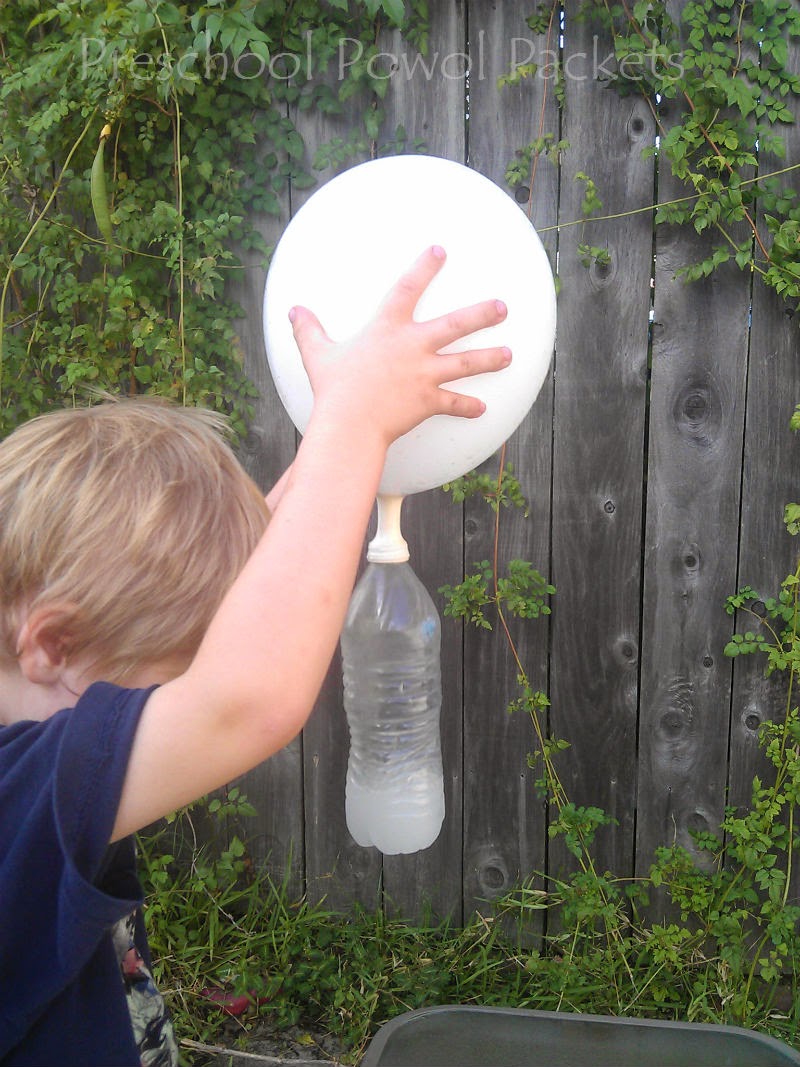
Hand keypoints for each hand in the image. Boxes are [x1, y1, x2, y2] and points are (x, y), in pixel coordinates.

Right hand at [288, 246, 510, 447]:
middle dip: (482, 314)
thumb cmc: (333, 389)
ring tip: (508, 355)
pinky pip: (453, 404)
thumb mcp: (317, 354)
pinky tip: (482, 408)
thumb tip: (293, 311)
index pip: (409, 288)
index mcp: (387, 329)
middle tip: (502, 308)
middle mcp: (413, 346)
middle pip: (456, 324)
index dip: (425, 267)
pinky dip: (468, 407)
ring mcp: (425, 374)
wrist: (349, 422)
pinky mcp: (428, 401)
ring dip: (490, 358)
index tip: (441, 251)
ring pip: (465, 363)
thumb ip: (309, 330)